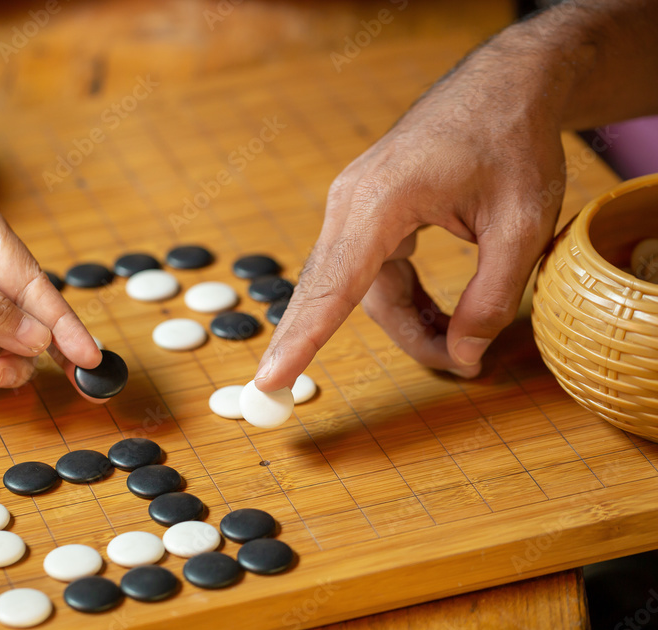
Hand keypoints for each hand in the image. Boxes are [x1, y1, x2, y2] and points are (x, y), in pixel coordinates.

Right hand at [255, 38, 567, 390]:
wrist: (503, 85)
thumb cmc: (512, 141)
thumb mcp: (522, 225)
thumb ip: (491, 297)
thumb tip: (464, 356)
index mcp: (382, 200)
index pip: (334, 285)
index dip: (302, 340)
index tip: (268, 382)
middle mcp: (352, 204)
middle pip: (342, 297)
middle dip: (384, 341)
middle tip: (415, 378)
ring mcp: (354, 207)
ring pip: (362, 291)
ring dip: (410, 324)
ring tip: (462, 346)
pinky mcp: (367, 212)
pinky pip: (372, 274)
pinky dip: (406, 302)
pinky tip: (441, 319)